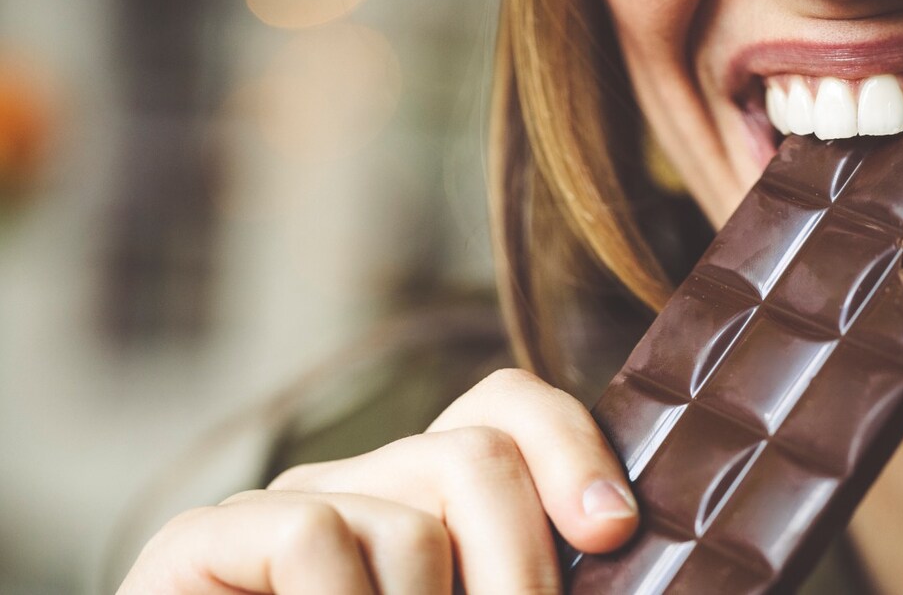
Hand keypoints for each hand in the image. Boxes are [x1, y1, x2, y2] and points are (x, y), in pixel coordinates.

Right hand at [118, 369, 638, 593]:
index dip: (569, 446)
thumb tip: (617, 534)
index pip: (504, 409)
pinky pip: (311, 537)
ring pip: (411, 524)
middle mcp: (361, 484)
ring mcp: (281, 508)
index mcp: (431, 501)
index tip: (614, 530)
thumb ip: (526, 577)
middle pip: (477, 457)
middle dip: (527, 570)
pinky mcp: (201, 540)